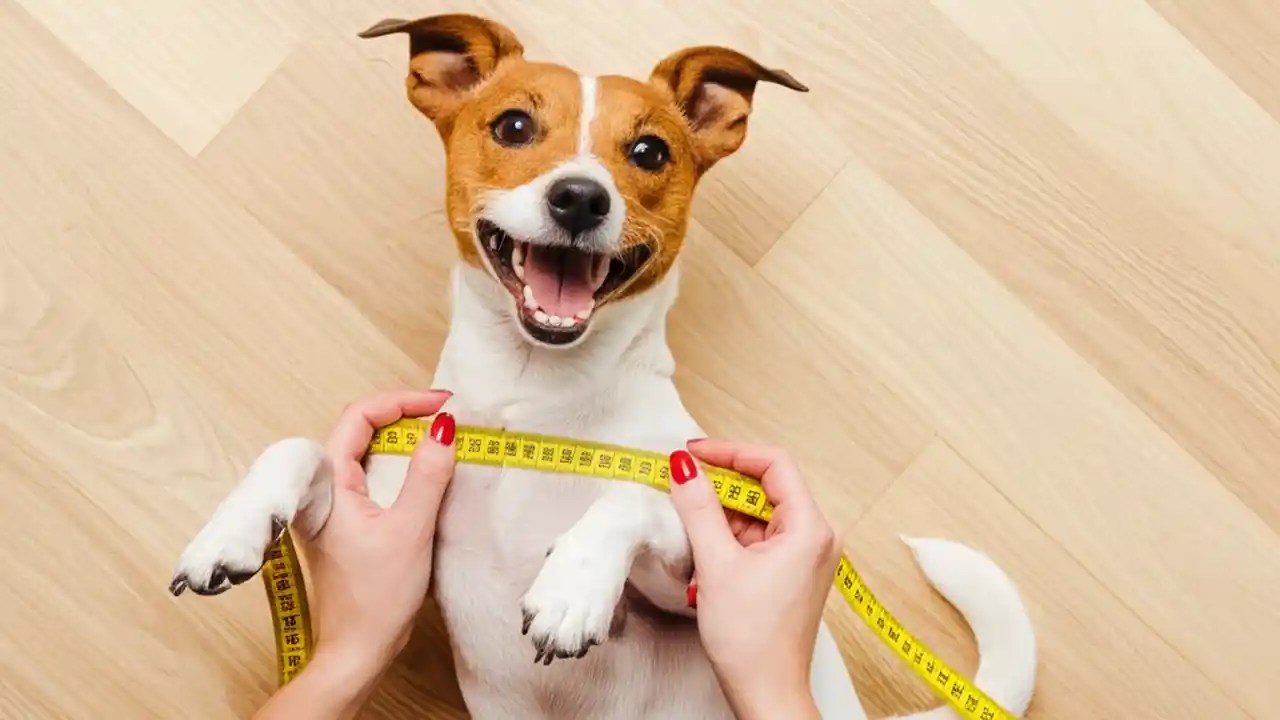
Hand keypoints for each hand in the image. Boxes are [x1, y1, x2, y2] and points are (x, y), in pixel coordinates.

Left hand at [255, 390, 456, 719]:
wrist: (357, 650)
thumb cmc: (374, 599)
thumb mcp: (410, 529)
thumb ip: (428, 475)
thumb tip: (444, 428)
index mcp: (328, 484)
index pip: (360, 416)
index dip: (402, 402)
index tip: (441, 404)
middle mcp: (326, 489)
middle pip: (364, 430)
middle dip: (407, 416)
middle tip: (448, 417)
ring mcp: (336, 506)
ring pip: (371, 454)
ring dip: (407, 442)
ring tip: (444, 438)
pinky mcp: (351, 523)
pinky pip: (377, 478)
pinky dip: (404, 468)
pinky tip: (429, 473)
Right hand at [667, 441, 839, 719]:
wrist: (766, 694)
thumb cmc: (751, 639)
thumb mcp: (717, 563)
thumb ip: (698, 508)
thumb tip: (683, 466)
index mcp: (810, 528)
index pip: (773, 465)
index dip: (731, 452)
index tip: (693, 453)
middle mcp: (815, 537)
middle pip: (765, 487)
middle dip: (721, 485)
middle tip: (681, 482)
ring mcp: (803, 556)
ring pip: (757, 514)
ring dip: (720, 514)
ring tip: (686, 526)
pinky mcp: (789, 573)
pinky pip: (757, 538)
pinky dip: (728, 538)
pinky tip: (702, 552)